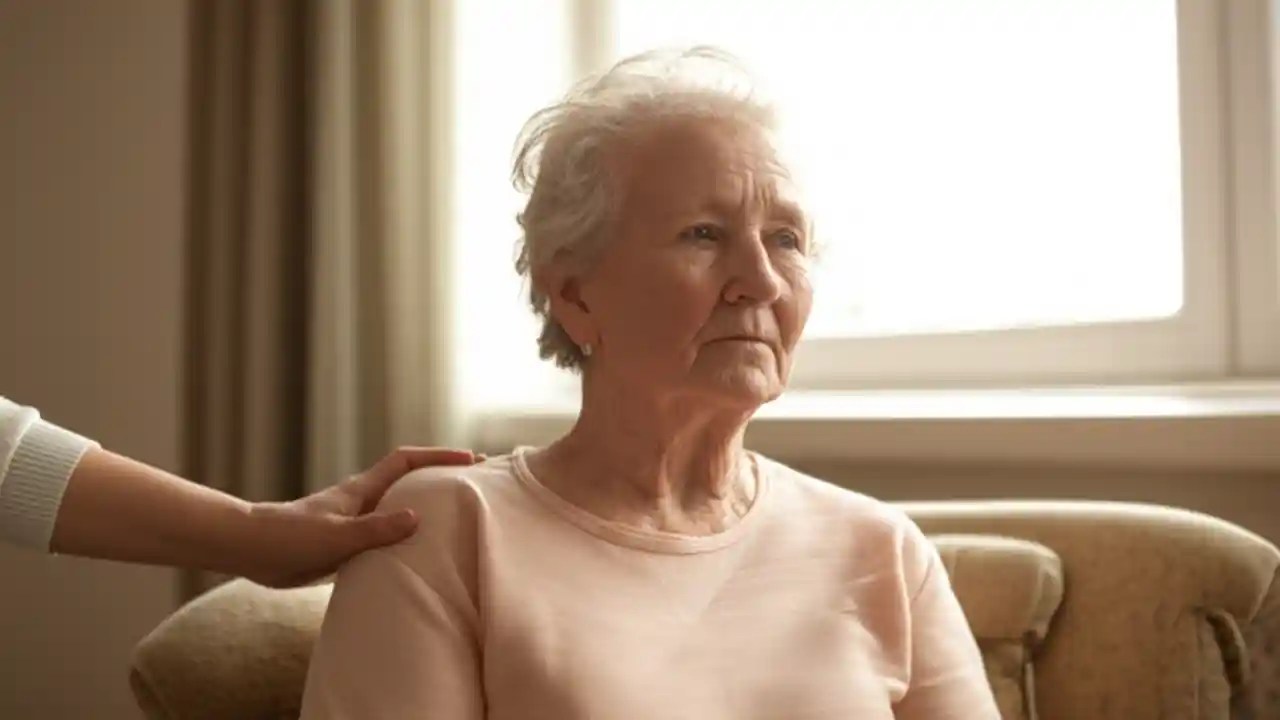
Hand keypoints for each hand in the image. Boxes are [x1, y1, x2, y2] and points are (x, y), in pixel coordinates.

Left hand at [241, 447, 481, 587]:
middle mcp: (362, 501)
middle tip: (476, 484)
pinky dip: (407, 539)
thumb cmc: (288, 538)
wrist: (250, 550)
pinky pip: (386, 537)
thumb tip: (417, 518)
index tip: (468, 458)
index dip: (438, 456)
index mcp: (361, 490)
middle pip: (410, 481)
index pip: (406, 462)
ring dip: (427, 508)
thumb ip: (374, 529)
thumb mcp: (336, 536)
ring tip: (458, 520)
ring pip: (400, 509)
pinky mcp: (346, 544)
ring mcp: (354, 522)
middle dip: (442, 478)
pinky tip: (418, 557)